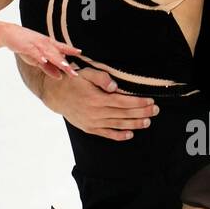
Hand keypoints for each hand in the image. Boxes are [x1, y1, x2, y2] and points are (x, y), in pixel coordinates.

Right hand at [0, 25, 83, 78]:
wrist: (9, 32)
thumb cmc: (26, 45)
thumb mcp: (38, 59)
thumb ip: (49, 68)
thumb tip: (60, 77)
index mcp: (48, 44)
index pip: (62, 47)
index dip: (71, 50)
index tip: (80, 53)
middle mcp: (44, 43)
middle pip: (57, 54)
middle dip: (66, 64)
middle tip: (74, 73)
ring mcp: (36, 44)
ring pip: (48, 53)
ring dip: (57, 60)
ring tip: (65, 67)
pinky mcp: (26, 46)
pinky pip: (34, 52)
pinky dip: (39, 56)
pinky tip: (44, 60)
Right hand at [42, 66, 157, 141]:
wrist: (54, 95)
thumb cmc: (72, 81)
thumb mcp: (85, 73)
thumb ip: (101, 78)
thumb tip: (115, 86)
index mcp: (97, 98)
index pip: (123, 101)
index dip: (138, 102)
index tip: (150, 101)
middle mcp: (96, 112)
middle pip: (124, 114)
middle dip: (142, 113)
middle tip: (155, 111)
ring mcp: (93, 122)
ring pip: (118, 124)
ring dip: (134, 124)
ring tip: (147, 122)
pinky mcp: (89, 128)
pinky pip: (107, 134)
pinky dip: (119, 135)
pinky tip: (130, 134)